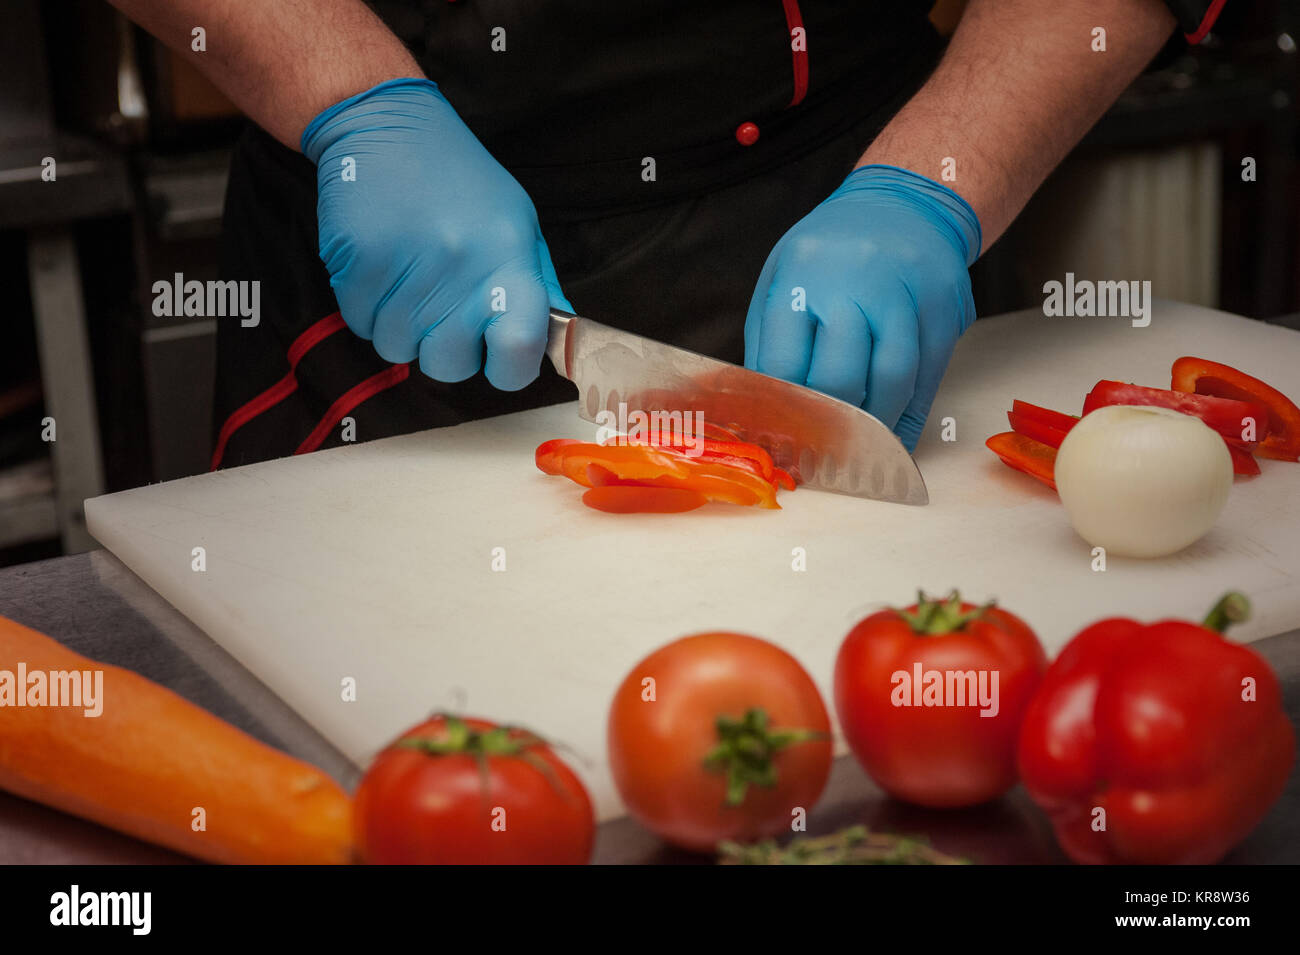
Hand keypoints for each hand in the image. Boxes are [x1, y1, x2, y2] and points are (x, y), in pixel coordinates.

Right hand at [302, 78, 571, 389]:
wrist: (385, 124)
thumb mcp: (517, 221)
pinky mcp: (358, 264)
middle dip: (444, 349)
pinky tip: (381, 269)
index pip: (519, 351)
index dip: (508, 368)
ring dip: (401, 327)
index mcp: (510, 259)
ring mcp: (406, 268)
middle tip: (440, 311)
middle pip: (450, 365)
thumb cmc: (459, 178)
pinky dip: (367, 309)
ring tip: (408, 279)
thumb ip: (538, 284)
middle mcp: (461, 267)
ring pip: (398, 349)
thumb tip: (558, 339)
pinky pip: (360, 325)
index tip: (497, 354)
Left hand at [744, 165, 980, 450]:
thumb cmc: (830, 252)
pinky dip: (909, 417)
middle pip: (840, 377)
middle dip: (827, 427)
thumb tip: (766, 415)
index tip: (779, 444)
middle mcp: (857, 281)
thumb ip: (771, 341)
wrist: (906, 202)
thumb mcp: (782, 277)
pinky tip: (891, 439)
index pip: (786, 363)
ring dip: (873, 428)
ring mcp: (908, 293)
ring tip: (856, 452)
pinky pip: (929, 377)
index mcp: (801, 274)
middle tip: (818, 455)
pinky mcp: (947, 307)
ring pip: (892, 381)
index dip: (782, 414)